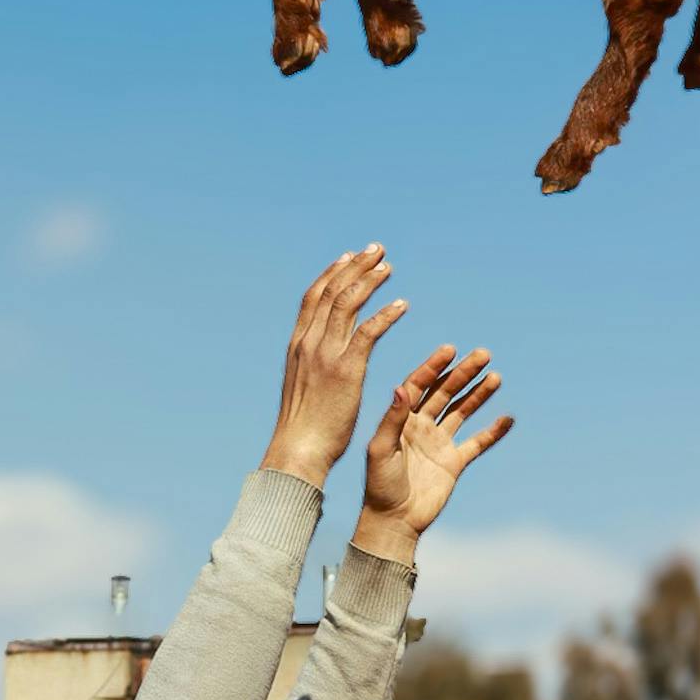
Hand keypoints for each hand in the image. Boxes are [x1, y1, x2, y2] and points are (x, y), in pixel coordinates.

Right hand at [260, 247, 408, 487]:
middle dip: (354, 266)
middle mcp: (309, 342)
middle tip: (376, 250)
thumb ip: (311, 363)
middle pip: (332, 291)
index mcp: (297, 345)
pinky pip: (368, 331)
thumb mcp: (302, 385)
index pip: (313, 296)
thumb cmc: (303, 427)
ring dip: (370, 281)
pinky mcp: (346, 369)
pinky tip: (402, 305)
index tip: (348, 257)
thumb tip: (321, 352)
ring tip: (389, 268)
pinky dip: (386, 314)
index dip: (331, 273)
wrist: (299, 449)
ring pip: (348, 303)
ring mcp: (326, 354)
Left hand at [351, 345, 514, 563]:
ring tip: (495, 376)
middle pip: (445, 392)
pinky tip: (507, 418)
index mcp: (401, 419)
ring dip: (478, 394)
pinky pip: (477, 443)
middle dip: (463, 373)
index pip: (419, 384)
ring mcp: (439, 443)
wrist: (393, 521)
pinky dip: (493, 432)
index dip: (434, 366)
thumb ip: (393, 419)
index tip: (450, 349)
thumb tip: (403, 387)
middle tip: (483, 354)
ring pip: (463, 411)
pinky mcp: (454, 462)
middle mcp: (421, 426)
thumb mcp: (381, 449)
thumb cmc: (379, 486)